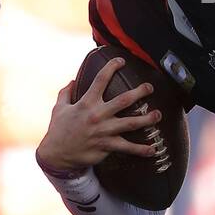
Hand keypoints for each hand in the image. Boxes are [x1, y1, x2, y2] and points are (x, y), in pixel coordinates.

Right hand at [37, 57, 160, 171]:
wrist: (56, 154)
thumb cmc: (58, 130)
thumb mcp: (59, 109)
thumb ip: (65, 93)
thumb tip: (72, 80)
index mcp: (86, 103)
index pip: (100, 80)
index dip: (111, 68)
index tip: (121, 60)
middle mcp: (97, 115)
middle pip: (123, 100)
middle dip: (139, 92)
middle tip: (150, 87)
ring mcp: (103, 131)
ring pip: (130, 123)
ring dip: (147, 119)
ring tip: (158, 115)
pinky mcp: (106, 145)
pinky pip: (127, 147)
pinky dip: (140, 149)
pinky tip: (153, 149)